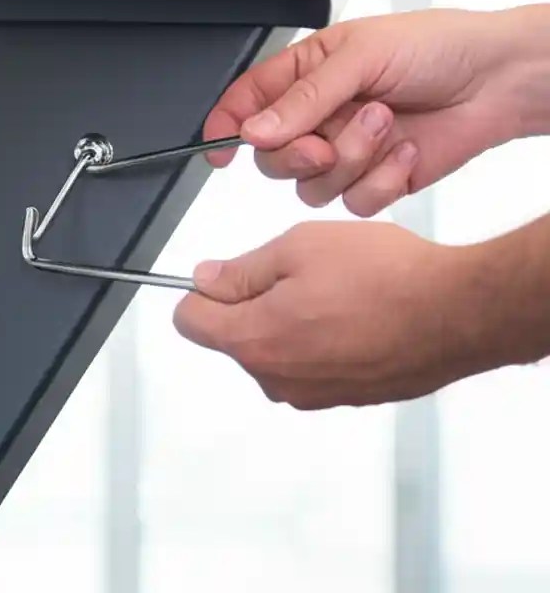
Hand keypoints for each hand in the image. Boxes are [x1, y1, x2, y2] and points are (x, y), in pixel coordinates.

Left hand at [172, 221, 505, 409]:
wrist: (458, 313)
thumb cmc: (385, 276)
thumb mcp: (299, 248)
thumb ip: (242, 270)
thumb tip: (205, 280)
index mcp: (253, 340)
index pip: (189, 321)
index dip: (205, 292)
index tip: (232, 275)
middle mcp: (276, 379)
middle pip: (234, 338)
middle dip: (252, 306)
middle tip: (301, 276)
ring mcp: (311, 394)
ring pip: (275, 352)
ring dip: (290, 324)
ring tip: (337, 295)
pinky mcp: (344, 399)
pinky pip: (312, 366)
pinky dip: (323, 343)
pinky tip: (357, 317)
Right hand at [204, 6, 549, 215]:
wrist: (501, 81)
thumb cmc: (439, 48)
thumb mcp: (361, 56)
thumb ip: (303, 99)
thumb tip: (254, 131)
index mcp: (305, 75)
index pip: (245, 104)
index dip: (225, 128)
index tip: (221, 152)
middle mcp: (320, 117)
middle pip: (272, 157)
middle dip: (299, 154)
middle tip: (325, 143)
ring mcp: (346, 151)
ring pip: (311, 186)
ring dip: (351, 161)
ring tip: (386, 126)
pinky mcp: (375, 181)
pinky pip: (354, 202)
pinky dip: (382, 180)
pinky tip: (407, 151)